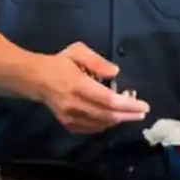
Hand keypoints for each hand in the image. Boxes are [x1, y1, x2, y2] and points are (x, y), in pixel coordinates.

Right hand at [31, 42, 149, 133]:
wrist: (36, 79)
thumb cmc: (60, 63)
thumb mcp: (78, 51)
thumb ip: (98, 61)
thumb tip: (115, 73)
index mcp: (77, 85)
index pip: (108, 100)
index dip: (128, 105)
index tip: (143, 105)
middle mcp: (74, 104)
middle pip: (107, 115)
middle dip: (128, 115)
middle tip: (143, 112)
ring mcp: (69, 117)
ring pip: (100, 124)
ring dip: (119, 119)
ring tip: (131, 111)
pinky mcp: (67, 124)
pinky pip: (92, 128)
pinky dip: (106, 124)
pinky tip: (114, 117)